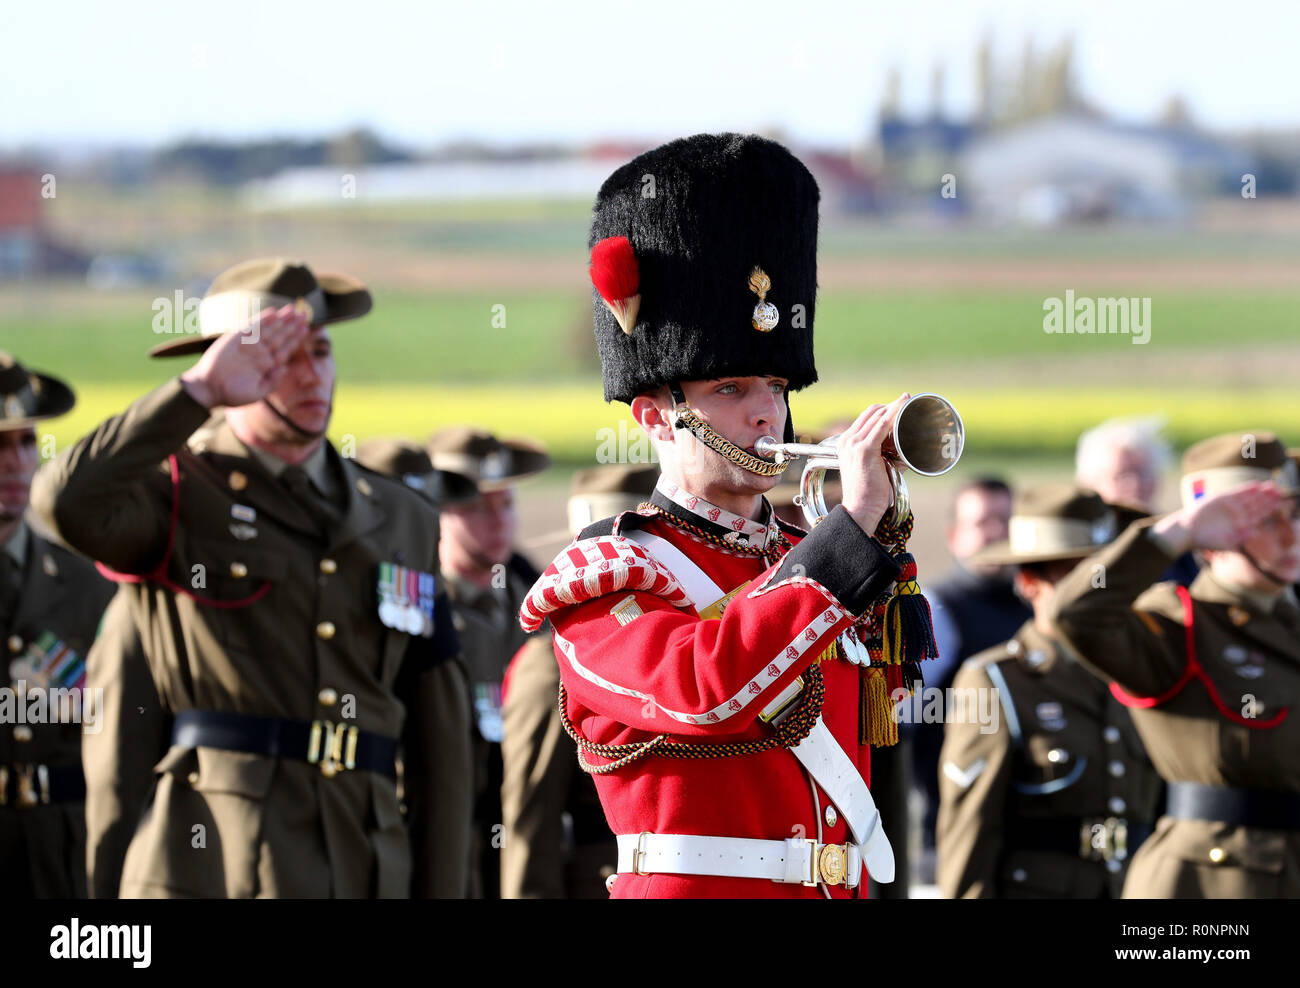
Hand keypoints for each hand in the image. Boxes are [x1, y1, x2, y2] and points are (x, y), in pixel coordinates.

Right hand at [179, 304, 311, 408]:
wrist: (209, 388)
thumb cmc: (233, 394)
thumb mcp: (257, 392)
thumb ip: (272, 381)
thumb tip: (285, 367)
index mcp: (268, 365)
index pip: (285, 348)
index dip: (295, 338)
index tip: (306, 328)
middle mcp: (260, 353)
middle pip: (280, 336)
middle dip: (292, 325)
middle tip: (304, 314)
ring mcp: (249, 344)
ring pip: (269, 329)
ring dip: (281, 319)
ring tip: (294, 309)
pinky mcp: (236, 338)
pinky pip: (252, 327)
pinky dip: (262, 319)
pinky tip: (273, 312)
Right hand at [838, 392, 910, 534]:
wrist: (861, 508)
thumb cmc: (870, 494)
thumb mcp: (874, 468)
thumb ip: (885, 456)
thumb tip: (904, 453)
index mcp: (846, 443)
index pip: (867, 417)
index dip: (885, 408)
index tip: (902, 405)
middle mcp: (847, 440)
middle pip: (872, 412)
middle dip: (892, 405)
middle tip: (910, 401)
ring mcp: (854, 444)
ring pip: (878, 415)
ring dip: (896, 406)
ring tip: (910, 401)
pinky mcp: (864, 449)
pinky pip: (881, 425)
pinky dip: (893, 414)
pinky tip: (904, 407)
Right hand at [1151, 481, 1283, 555]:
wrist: (1188, 531)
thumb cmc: (1207, 540)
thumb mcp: (1227, 542)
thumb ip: (1242, 538)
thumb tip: (1256, 533)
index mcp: (1243, 524)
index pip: (1260, 515)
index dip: (1271, 509)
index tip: (1282, 504)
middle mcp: (1239, 513)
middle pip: (1257, 504)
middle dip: (1269, 498)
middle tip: (1281, 492)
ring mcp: (1230, 505)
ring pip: (1250, 497)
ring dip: (1261, 492)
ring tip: (1273, 486)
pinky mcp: (1221, 498)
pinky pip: (1236, 492)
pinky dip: (1245, 489)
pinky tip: (1256, 485)